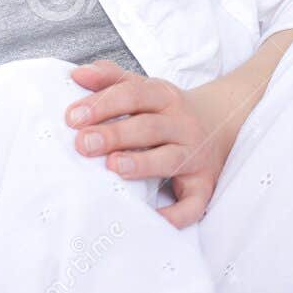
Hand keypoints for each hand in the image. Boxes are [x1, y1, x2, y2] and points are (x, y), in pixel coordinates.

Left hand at [64, 61, 244, 228]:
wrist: (220, 124)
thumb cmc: (166, 110)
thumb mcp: (143, 87)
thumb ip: (110, 78)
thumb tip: (77, 74)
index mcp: (164, 96)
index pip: (132, 95)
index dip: (102, 104)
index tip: (72, 117)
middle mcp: (182, 124)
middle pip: (148, 127)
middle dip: (115, 134)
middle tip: (83, 144)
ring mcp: (195, 155)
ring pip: (170, 159)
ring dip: (142, 164)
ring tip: (113, 167)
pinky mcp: (203, 185)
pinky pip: (193, 204)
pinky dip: (176, 214)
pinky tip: (153, 218)